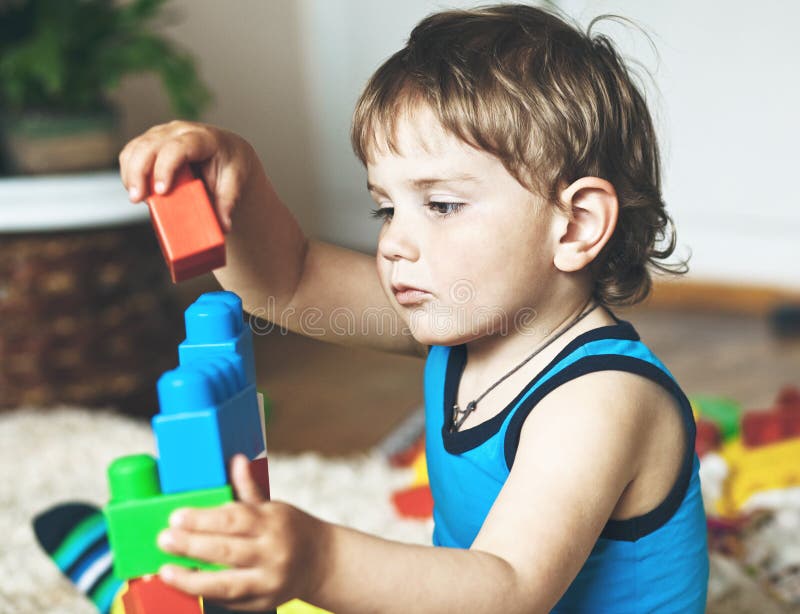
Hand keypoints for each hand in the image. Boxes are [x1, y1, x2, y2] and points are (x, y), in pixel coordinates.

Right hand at [119, 121, 254, 230]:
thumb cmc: (231, 165)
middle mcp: (180, 131)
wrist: (228, 153)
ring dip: (130, 173)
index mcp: (203, 138)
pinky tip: (136, 189)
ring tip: (137, 197)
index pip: (178, 148)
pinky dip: (129, 171)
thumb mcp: (235, 182)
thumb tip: (224, 226)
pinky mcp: (151, 142)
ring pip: (136, 148)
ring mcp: (163, 134)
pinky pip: (132, 153)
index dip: (166, 167)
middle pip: (150, 145)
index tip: (161, 190)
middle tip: (138, 199)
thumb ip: (228, 203)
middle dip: (139, 172)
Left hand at [157, 455, 329, 610]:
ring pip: (226, 584)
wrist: (323, 563)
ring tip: (165, 572)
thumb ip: (248, 489)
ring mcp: (269, 582)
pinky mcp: (263, 604)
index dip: (204, 519)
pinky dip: (206, 595)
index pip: (235, 519)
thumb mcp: (274, 507)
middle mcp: (273, 553)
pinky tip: (185, 587)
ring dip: (192, 579)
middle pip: (226, 550)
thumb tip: (236, 460)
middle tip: (163, 539)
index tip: (176, 517)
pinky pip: (230, 602)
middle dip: (191, 546)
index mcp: (273, 523)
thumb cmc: (291, 529)